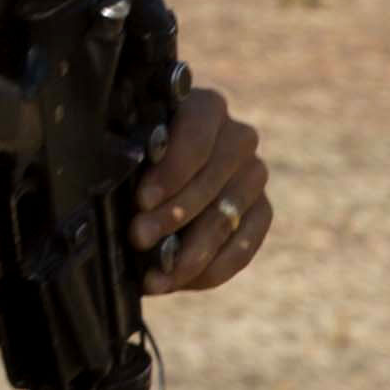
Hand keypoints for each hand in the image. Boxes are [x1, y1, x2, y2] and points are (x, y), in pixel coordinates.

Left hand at [132, 85, 272, 294]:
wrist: (155, 168)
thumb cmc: (133, 150)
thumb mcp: (128, 144)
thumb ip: (130, 157)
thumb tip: (131, 196)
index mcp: (206, 107)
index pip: (197, 137)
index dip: (171, 172)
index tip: (141, 200)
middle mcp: (239, 138)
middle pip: (212, 182)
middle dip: (171, 216)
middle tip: (137, 238)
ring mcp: (255, 176)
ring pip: (226, 219)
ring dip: (188, 252)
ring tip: (153, 276)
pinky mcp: (261, 212)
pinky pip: (244, 247)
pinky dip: (209, 269)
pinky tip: (176, 282)